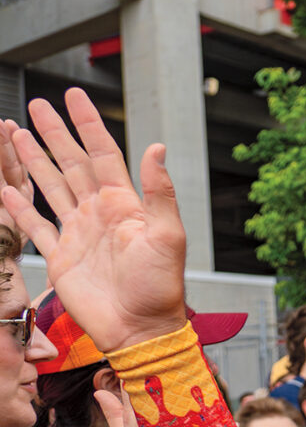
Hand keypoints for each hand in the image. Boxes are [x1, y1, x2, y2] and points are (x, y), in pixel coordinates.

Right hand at [0, 89, 186, 350]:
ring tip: (15, 132)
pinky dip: (18, 207)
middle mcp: (99, 213)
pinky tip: (4, 188)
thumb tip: (157, 147)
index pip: (102, 153)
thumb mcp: (168, 235)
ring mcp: (77, 233)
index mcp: (124, 204)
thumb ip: (159, 192)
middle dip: (54, 133)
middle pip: (71, 163)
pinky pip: (34, 227)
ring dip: (33, 161)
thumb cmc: (161, 287)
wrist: (141, 329)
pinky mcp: (60, 257)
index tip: (74, 97)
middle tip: (37, 104)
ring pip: (50, 187)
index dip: (88, 125)